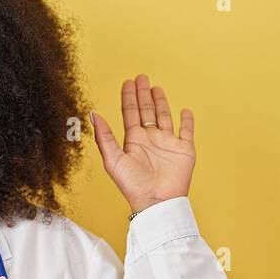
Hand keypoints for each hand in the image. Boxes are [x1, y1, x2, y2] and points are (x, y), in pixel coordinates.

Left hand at [87, 73, 195, 212]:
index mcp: (134, 141)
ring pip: (165, 117)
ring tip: (156, 88)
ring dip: (161, 102)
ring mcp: (168, 143)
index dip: (128, 98)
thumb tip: (92, 113)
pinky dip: (187, 121)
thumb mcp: (113, 159)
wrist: (157, 201)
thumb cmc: (133, 185)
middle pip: (146, 111)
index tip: (128, 82)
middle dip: (143, 94)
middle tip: (141, 77)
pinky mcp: (184, 150)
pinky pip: (187, 132)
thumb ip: (103, 136)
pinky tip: (184, 111)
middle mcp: (151, 139)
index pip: (130, 113)